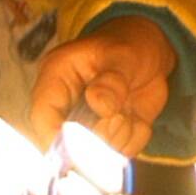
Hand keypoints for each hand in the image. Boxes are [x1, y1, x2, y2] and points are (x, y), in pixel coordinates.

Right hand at [27, 15, 175, 153]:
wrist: (152, 50)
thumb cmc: (129, 44)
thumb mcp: (123, 55)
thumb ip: (112, 80)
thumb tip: (100, 105)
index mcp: (56, 78)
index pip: (43, 115)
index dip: (55, 137)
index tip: (79, 148)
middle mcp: (67, 105)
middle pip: (67, 141)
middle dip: (99, 136)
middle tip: (120, 114)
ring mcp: (89, 122)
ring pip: (98, 151)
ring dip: (120, 134)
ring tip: (129, 107)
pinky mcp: (112, 134)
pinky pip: (123, 150)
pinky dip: (136, 137)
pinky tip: (138, 116)